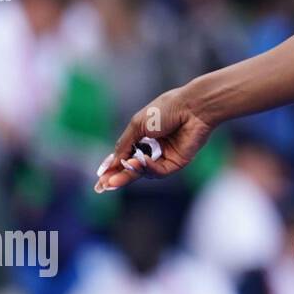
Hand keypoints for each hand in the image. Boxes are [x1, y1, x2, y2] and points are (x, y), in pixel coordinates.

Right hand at [93, 88, 214, 191]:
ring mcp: (165, 156)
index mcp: (142, 136)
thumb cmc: (166, 110)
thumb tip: (113, 163)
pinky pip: (159, 171)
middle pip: (133, 168)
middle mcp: (153, 148)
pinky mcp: (177, 162)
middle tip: (104, 186)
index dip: (113, 167)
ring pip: (145, 171)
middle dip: (119, 176)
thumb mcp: (138, 125)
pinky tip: (140, 162)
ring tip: (120, 173)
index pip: (125, 156)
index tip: (100, 179)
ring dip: (131, 172)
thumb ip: (124, 144)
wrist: (192, 107)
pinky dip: (148, 168)